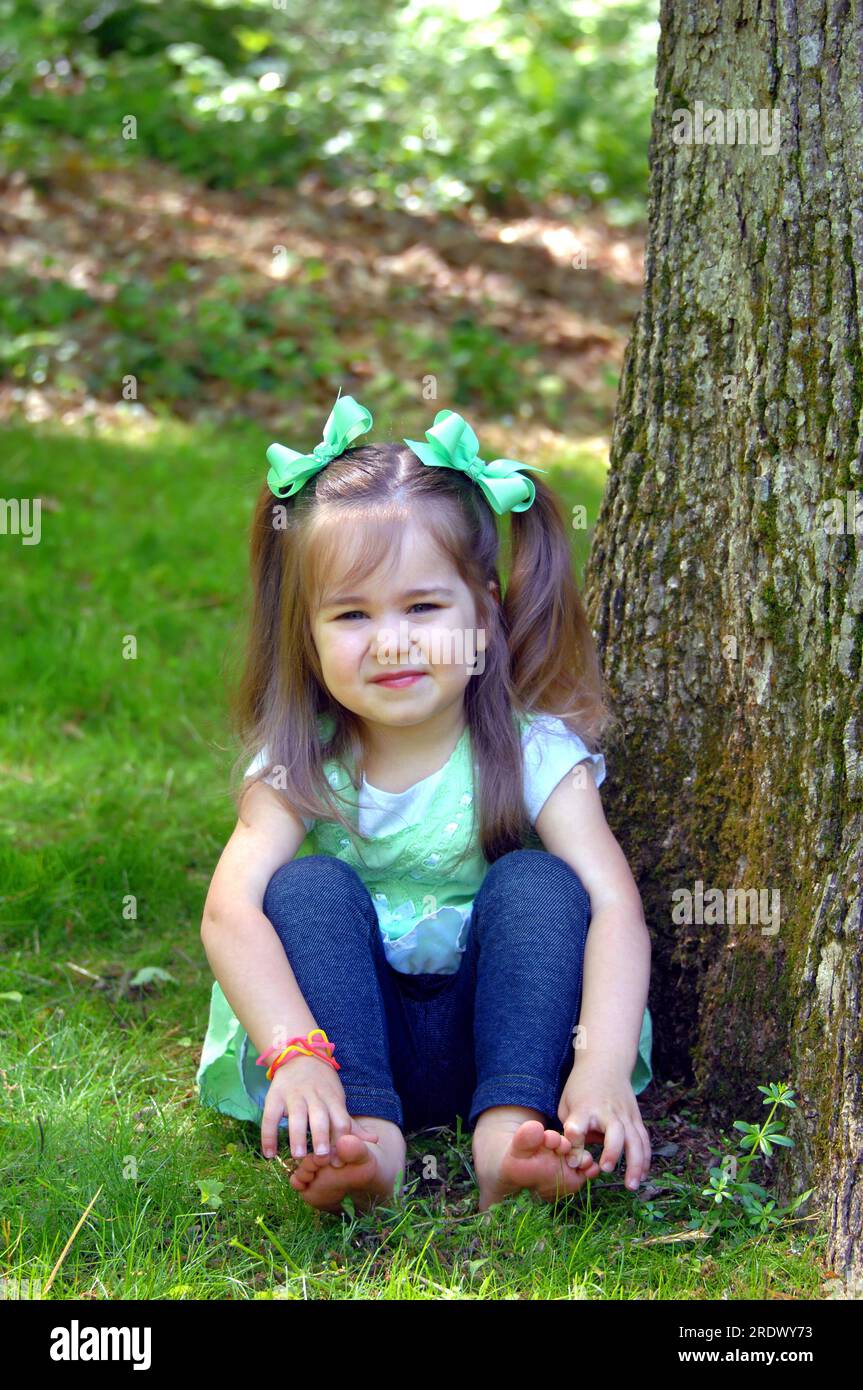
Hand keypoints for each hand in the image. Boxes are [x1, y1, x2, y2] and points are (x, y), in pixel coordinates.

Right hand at [260, 1054, 380, 1160]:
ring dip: (298, 1136)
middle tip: (321, 1157)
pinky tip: (269, 1154)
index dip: (340, 1141)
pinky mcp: (275, 1095)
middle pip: (320, 1117)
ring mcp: (294, 1095)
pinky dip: (268, 1135)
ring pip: (296, 1116)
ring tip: (298, 1156)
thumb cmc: (323, 1085)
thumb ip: (351, 1124)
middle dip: (322, 1136)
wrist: (299, 1055)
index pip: (341, 1121)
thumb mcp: (338, 1100)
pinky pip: (270, 1117)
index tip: (338, 1162)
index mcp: (333, 1099)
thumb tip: (375, 1140)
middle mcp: (314, 1096)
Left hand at [557, 1063, 650, 1191]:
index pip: (579, 1125)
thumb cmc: (581, 1087)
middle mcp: (608, 1111)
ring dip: (635, 1163)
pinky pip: (644, 1140)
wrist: (605, 1062)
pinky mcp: (636, 1118)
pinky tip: (643, 1176)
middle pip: (615, 1132)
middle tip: (607, 1169)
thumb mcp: (567, 1103)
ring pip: (636, 1140)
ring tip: (632, 1185)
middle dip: (613, 1151)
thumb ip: (571, 1130)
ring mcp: (626, 1114)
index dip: (575, 1141)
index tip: (573, 1159)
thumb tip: (576, 1159)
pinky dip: (645, 1159)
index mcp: (585, 1107)